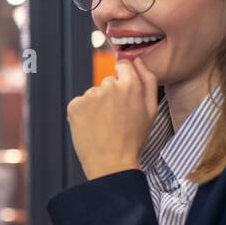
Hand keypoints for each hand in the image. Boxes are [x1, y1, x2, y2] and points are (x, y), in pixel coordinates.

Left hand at [66, 58, 157, 179]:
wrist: (111, 164)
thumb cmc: (133, 140)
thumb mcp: (151, 110)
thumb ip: (148, 80)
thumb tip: (137, 60)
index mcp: (130, 85)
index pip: (123, 66)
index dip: (124, 81)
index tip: (123, 96)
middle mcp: (108, 86)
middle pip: (108, 82)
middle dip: (111, 96)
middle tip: (116, 119)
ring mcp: (89, 96)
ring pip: (93, 94)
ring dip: (97, 106)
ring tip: (104, 127)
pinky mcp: (74, 106)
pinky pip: (79, 104)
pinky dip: (83, 114)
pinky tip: (92, 128)